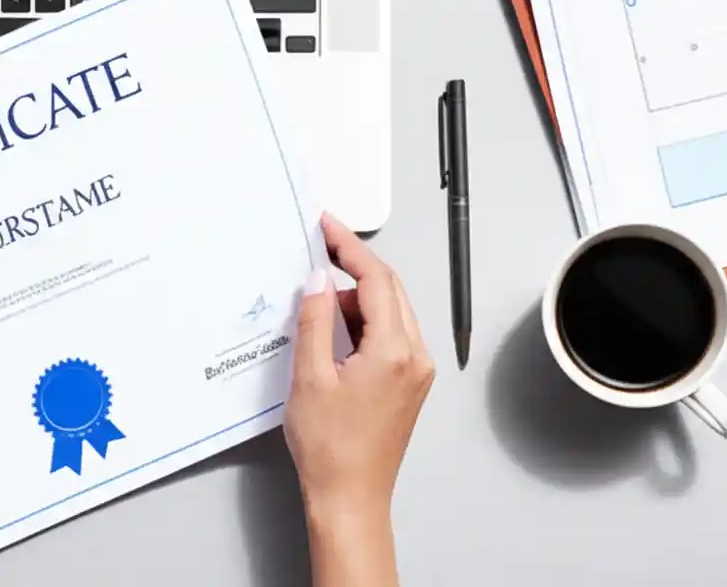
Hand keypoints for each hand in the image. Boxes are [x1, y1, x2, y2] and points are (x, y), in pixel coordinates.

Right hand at [284, 214, 433, 586]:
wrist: (351, 499)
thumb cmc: (330, 449)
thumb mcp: (310, 376)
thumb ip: (316, 320)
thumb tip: (319, 280)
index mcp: (394, 351)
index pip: (376, 279)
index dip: (350, 247)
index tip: (328, 227)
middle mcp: (415, 357)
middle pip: (389, 290)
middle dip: (355, 268)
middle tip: (321, 251)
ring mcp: (416, 371)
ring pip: (391, 312)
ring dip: (358, 299)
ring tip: (319, 307)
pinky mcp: (410, 384)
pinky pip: (392, 336)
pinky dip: (365, 324)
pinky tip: (336, 332)